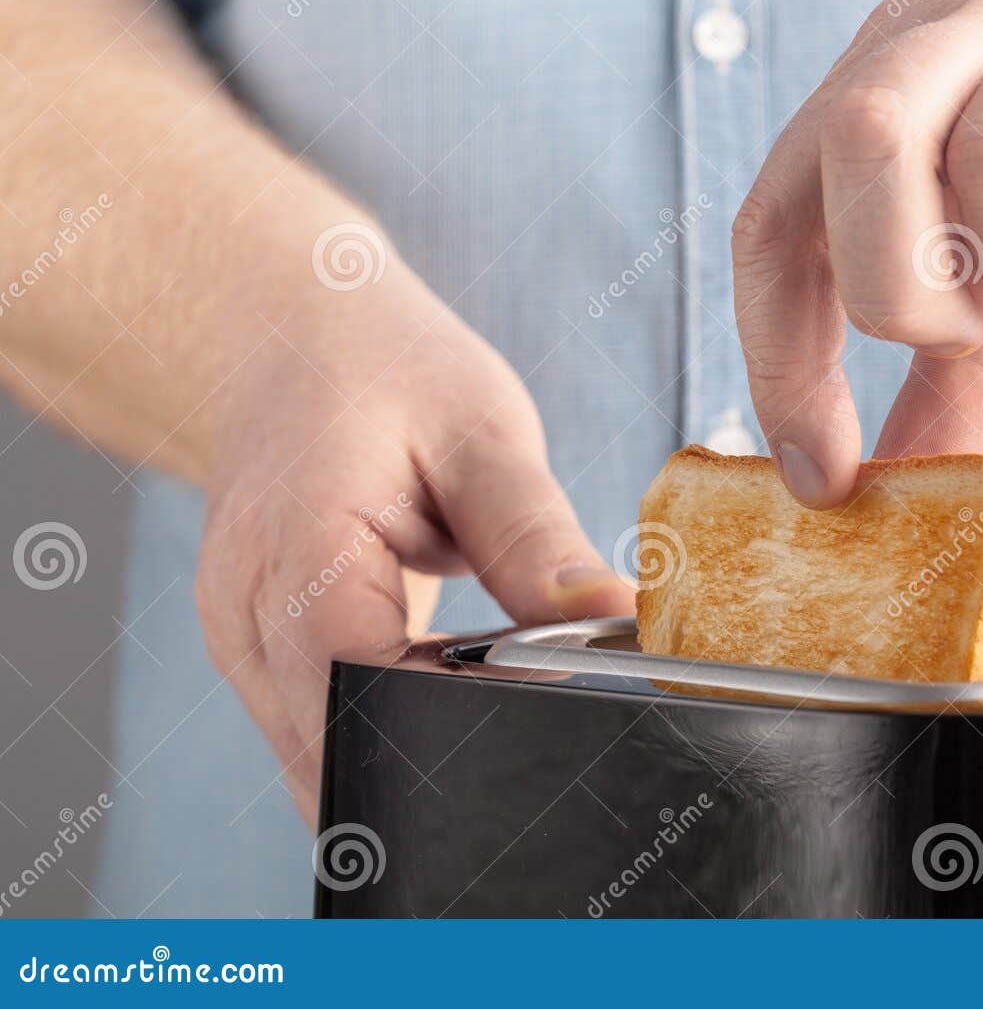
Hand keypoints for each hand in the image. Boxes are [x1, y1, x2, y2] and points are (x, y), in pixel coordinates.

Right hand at [195, 261, 632, 822]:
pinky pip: (325, 734)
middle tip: (538, 705)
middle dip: (450, 755)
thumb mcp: (483, 434)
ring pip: (329, 764)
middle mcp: (248, 618)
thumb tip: (614, 621)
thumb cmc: (380, 369)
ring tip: (494, 682)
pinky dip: (394, 728)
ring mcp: (241, 650)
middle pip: (346, 753)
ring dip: (419, 750)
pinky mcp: (260, 662)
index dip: (470, 716)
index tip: (551, 696)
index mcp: (298, 550)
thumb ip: (538, 541)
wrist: (286, 344)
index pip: (372, 692)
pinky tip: (448, 682)